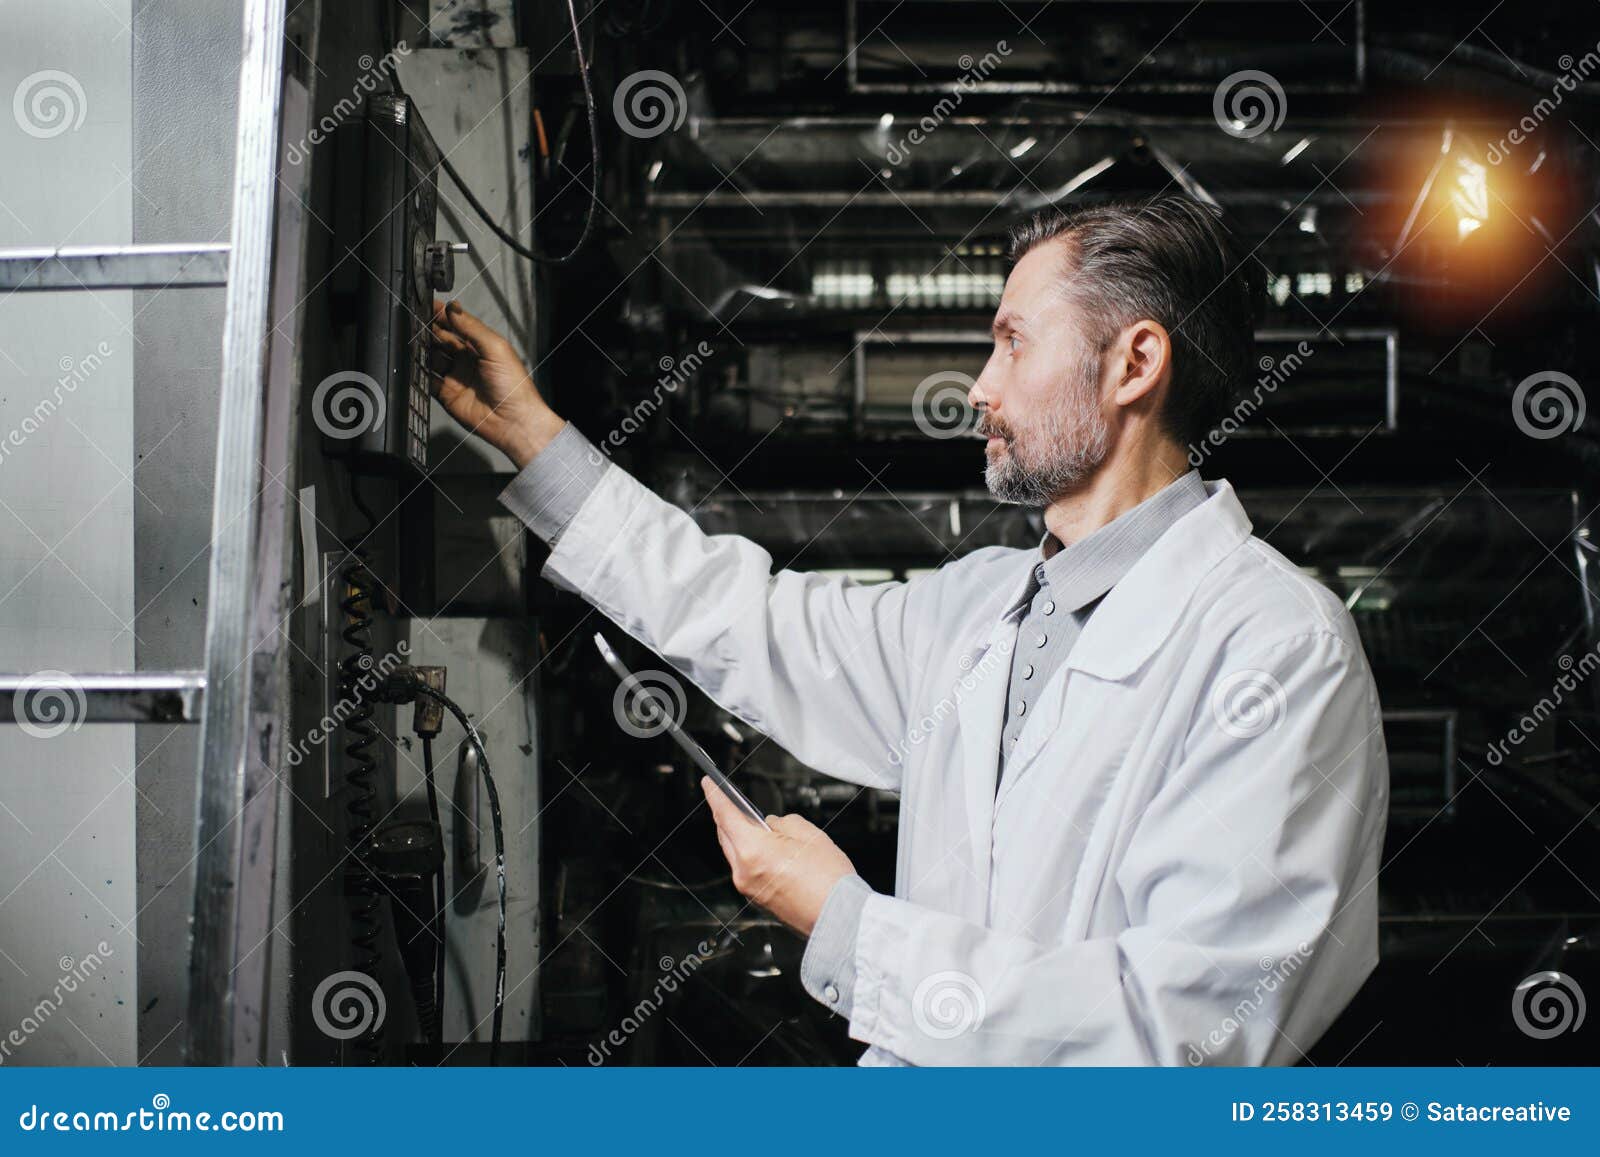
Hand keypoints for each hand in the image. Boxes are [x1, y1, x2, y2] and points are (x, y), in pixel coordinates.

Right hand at [429, 299, 563, 467]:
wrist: (513, 421)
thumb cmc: (514, 386)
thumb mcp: (496, 348)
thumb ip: (472, 327)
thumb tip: (453, 308)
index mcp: (480, 345)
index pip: (456, 325)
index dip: (442, 315)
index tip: (428, 306)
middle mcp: (467, 360)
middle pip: (441, 339)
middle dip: (428, 330)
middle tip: (417, 323)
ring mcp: (456, 377)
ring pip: (432, 358)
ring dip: (423, 350)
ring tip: (415, 341)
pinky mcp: (447, 394)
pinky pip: (428, 380)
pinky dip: (420, 372)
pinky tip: (416, 364)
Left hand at [701, 777, 855, 935]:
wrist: (838, 918)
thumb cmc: (828, 880)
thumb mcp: (809, 834)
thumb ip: (783, 823)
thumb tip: (772, 826)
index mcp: (752, 850)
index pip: (724, 815)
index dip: (714, 795)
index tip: (708, 783)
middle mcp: (743, 872)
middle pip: (726, 835)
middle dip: (728, 817)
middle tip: (736, 803)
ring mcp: (749, 890)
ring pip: (736, 854)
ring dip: (742, 838)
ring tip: (761, 829)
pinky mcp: (757, 901)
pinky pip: (746, 871)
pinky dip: (752, 857)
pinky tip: (770, 853)